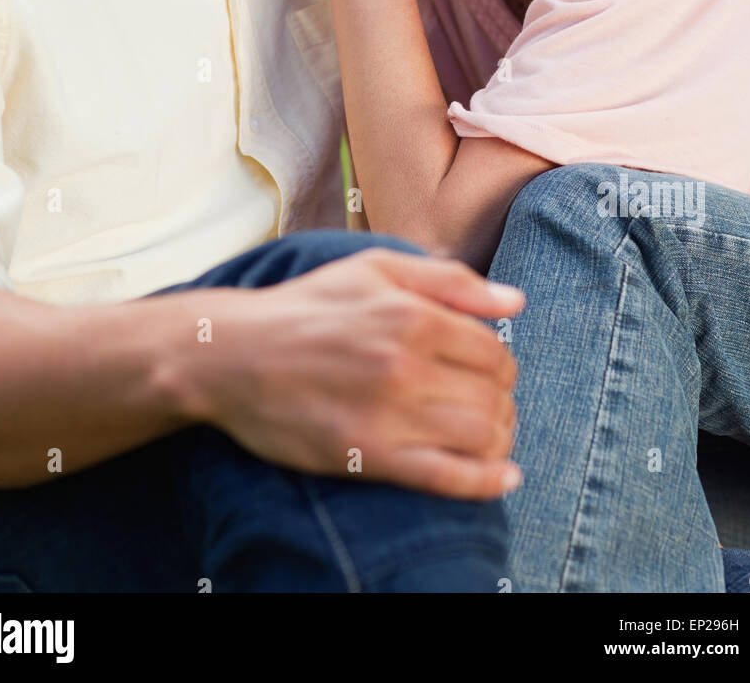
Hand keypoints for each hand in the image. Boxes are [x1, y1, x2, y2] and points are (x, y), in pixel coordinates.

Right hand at [194, 247, 523, 499]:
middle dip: (503, 403)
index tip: (487, 372)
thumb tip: (516, 300)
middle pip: (494, 396)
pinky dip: (487, 482)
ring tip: (489, 436)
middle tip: (489, 405)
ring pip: (481, 436)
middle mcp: (406, 365)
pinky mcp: (369, 456)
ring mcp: (389, 414)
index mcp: (412, 315)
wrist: (233, 354)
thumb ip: (449, 280)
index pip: (494, 351)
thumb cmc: (306, 306)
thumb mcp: (375, 268)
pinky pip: (449, 477)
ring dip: (499, 439)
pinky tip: (504, 477)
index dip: (501, 366)